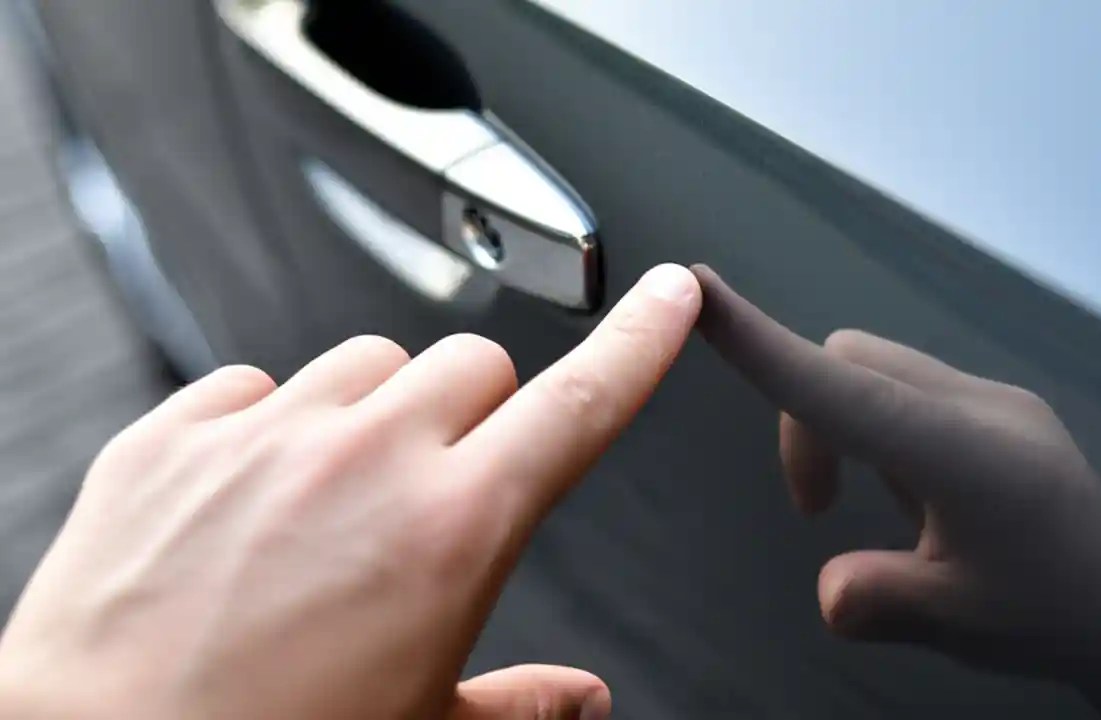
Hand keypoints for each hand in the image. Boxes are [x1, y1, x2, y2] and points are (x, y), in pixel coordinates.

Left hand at [0, 264, 701, 719]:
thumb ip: (522, 709)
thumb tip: (577, 702)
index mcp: (453, 530)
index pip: (580, 403)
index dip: (641, 341)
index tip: (671, 295)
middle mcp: (366, 459)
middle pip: (476, 361)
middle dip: (481, 411)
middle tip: (445, 486)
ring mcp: (264, 436)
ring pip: (371, 358)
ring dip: (380, 411)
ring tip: (339, 500)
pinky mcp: (172, 435)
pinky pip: (255, 383)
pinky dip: (273, 423)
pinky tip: (253, 498)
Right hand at [691, 265, 1100, 711]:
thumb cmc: (1047, 614)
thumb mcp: (955, 624)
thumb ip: (878, 599)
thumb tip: (829, 589)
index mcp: (962, 453)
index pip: (839, 387)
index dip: (761, 341)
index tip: (698, 288)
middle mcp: (977, 405)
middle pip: (850, 359)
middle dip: (807, 420)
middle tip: (816, 509)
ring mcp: (993, 399)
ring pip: (876, 369)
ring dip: (845, 427)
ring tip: (884, 515)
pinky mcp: (999, 408)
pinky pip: (909, 388)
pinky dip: (880, 431)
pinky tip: (918, 500)